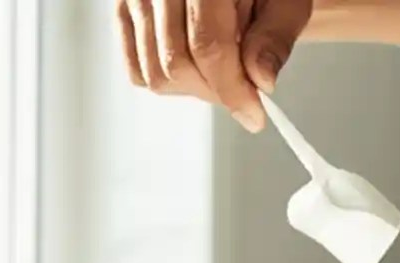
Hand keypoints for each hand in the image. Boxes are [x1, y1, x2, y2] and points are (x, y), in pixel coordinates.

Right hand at [115, 0, 311, 132]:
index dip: (232, 89)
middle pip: (176, 63)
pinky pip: (137, 69)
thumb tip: (261, 80)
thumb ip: (275, 35)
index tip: (253, 115)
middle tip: (243, 89)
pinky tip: (195, 63)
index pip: (207, 45)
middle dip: (215, 91)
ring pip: (154, 73)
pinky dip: (168, 79)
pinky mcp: (124, 10)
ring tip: (221, 66)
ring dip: (193, 87)